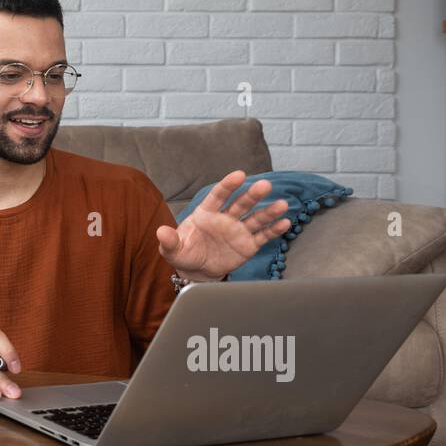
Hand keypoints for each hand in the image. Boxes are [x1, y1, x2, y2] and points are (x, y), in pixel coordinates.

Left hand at [156, 170, 291, 280]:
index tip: (239, 174)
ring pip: (255, 218)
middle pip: (241, 203)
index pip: (218, 196)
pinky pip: (262, 236)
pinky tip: (285, 222)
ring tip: (282, 204)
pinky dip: (274, 230)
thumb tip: (160, 232)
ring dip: (269, 211)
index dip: (228, 185)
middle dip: (252, 194)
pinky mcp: (248, 245)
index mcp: (206, 213)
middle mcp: (225, 218)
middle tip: (265, 185)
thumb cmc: (184, 253)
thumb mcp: (173, 249)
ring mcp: (238, 230)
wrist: (196, 271)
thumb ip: (169, 241)